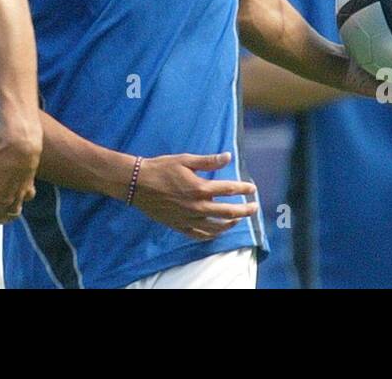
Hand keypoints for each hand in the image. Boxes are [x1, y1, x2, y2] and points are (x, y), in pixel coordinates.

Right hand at [130, 152, 258, 240]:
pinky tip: (217, 231)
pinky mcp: (179, 226)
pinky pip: (200, 235)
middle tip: (254, 208)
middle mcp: (197, 206)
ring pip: (216, 227)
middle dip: (244, 210)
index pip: (229, 190)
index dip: (244, 189)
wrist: (137, 184)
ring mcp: (188, 219)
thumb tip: (228, 157)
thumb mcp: (185, 160)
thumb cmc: (161, 168)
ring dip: (231, 224)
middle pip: (228, 212)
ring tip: (238, 219)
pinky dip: (212, 234)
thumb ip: (208, 161)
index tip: (252, 188)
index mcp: (200, 188)